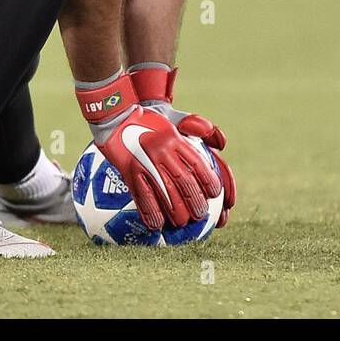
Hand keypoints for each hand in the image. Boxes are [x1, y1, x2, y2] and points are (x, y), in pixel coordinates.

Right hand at [76, 72, 220, 228]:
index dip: (208, 180)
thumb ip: (198, 128)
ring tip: (182, 223)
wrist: (116, 116)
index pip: (197, 163)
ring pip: (165, 191)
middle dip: (194, 200)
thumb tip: (222, 144)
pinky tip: (156, 224)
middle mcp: (162, 151)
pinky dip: (150, 211)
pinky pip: (142, 195)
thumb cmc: (149, 119)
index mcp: (175, 139)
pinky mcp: (129, 171)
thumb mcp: (174, 118)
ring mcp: (145, 162)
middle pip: (184, 180)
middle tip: (201, 214)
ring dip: (176, 210)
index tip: (216, 193)